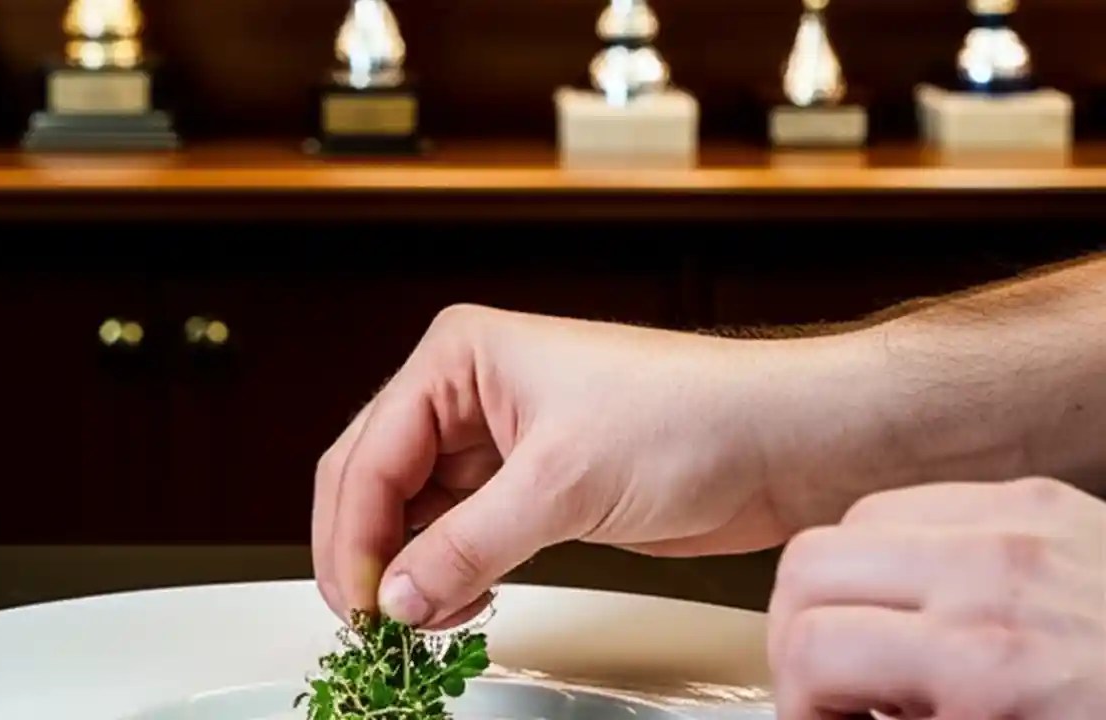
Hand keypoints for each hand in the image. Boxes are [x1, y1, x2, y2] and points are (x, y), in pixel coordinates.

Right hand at [313, 304, 842, 627]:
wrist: (774, 444)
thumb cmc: (689, 416)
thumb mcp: (562, 482)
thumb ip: (468, 546)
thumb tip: (397, 596)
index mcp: (461, 358)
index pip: (372, 452)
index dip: (354, 534)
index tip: (362, 602)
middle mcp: (470, 394)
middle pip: (378, 480)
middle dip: (369, 552)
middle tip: (371, 620)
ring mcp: (498, 442)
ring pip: (416, 514)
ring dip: (409, 570)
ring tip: (416, 621)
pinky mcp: (531, 485)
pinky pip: (460, 535)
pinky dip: (448, 574)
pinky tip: (453, 605)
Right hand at [768, 477, 1105, 719]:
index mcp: (983, 666)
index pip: (810, 650)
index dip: (797, 703)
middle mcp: (992, 575)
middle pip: (808, 567)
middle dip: (801, 633)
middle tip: (832, 683)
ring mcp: (1021, 524)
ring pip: (854, 523)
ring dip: (846, 585)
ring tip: (880, 636)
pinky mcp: (1045, 499)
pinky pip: (923, 501)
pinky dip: (902, 547)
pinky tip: (930, 598)